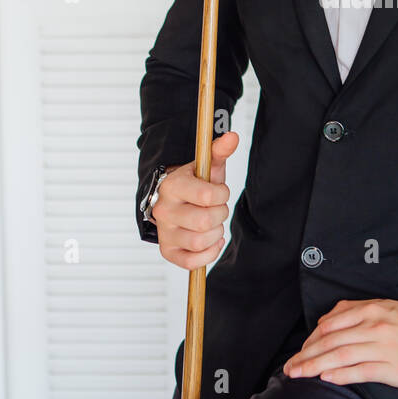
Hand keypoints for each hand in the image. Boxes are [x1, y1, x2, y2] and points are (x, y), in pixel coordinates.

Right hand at [151, 130, 238, 269]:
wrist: (172, 200)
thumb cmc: (194, 183)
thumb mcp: (205, 166)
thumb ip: (218, 151)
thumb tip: (233, 137)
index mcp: (173, 186)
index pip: (208, 196)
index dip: (222, 195)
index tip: (218, 192)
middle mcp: (164, 210)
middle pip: (205, 221)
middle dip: (220, 215)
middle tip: (216, 209)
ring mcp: (164, 232)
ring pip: (199, 241)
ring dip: (215, 233)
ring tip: (212, 224)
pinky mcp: (167, 251)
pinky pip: (192, 262)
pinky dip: (208, 253)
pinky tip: (210, 240)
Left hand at [282, 298, 397, 389]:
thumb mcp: (385, 307)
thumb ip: (355, 311)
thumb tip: (325, 321)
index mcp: (371, 310)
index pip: (330, 325)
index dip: (310, 341)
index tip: (298, 353)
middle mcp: (375, 326)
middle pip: (331, 341)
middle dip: (306, 356)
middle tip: (289, 368)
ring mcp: (384, 347)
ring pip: (341, 355)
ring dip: (315, 366)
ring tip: (299, 375)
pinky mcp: (393, 368)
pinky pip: (362, 371)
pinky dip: (341, 374)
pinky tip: (326, 378)